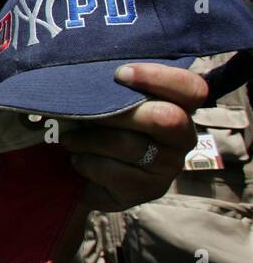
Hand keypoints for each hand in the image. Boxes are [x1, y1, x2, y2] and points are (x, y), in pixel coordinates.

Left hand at [59, 63, 206, 211]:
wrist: (78, 169)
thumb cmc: (94, 123)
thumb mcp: (104, 99)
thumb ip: (110, 86)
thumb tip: (89, 71)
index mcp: (179, 106)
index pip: (191, 89)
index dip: (160, 78)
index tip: (119, 74)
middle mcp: (182, 137)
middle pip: (166, 118)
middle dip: (117, 112)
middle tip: (81, 112)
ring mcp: (168, 167)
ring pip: (132, 146)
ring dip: (91, 140)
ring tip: (69, 139)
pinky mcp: (148, 191)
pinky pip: (115, 172)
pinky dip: (88, 163)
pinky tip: (77, 159)